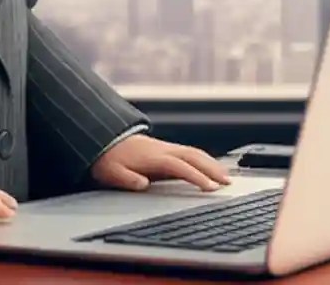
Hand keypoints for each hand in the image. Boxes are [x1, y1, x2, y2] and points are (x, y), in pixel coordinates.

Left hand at [91, 134, 232, 191]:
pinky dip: (203, 159)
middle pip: (192, 156)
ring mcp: (165, 147)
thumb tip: (142, 184)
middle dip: (212, 169)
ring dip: (211, 163)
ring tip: (226, 176)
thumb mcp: (111, 172)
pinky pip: (189, 152)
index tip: (211, 187)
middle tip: (228, 182)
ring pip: (193, 153)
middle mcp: (162, 150)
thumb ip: (127, 179)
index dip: (196, 176)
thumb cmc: (108, 159)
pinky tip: (210, 167)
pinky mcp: (165, 148)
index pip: (180, 166)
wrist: (101, 140)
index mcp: (152, 157)